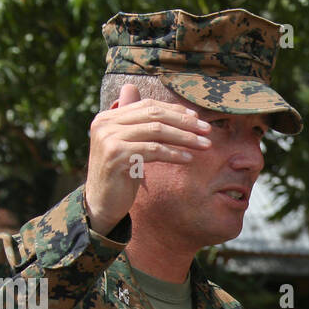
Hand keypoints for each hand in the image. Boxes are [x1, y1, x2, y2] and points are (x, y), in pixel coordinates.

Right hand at [84, 84, 213, 233]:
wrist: (102, 204)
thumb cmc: (122, 176)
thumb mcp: (132, 147)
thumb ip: (144, 127)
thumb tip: (174, 112)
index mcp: (109, 117)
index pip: (148, 105)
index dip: (174, 110)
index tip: (197, 117)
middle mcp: (106, 123)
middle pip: (154, 115)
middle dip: (184, 122)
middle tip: (207, 130)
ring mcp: (109, 138)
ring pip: (156, 131)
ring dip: (184, 138)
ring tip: (205, 145)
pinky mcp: (116, 156)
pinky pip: (153, 150)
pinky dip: (173, 153)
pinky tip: (189, 158)